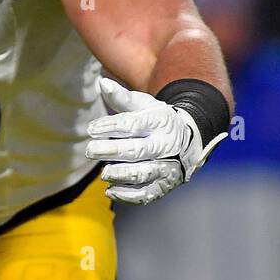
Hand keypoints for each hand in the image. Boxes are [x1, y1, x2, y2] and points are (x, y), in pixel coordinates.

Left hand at [86, 77, 226, 204]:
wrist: (189, 140)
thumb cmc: (156, 119)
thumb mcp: (144, 105)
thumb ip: (122, 97)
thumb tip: (102, 83)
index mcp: (160, 123)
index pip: (133, 125)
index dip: (110, 126)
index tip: (91, 129)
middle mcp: (166, 146)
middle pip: (137, 151)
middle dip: (111, 151)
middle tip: (90, 150)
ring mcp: (168, 167)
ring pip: (143, 174)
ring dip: (121, 175)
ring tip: (104, 173)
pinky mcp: (166, 185)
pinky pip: (148, 194)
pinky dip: (129, 195)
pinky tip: (111, 190)